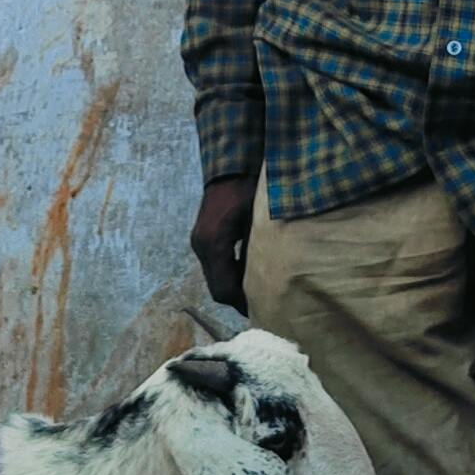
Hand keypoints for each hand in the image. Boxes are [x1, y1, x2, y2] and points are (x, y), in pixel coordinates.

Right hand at [191, 173, 254, 313]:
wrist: (230, 164)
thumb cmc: (248, 189)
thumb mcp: (260, 220)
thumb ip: (262, 250)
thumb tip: (274, 280)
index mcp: (214, 244)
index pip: (224, 289)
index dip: (243, 304)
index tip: (266, 310)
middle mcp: (202, 246)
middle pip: (218, 287)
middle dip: (240, 299)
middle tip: (266, 306)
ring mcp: (200, 242)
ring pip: (216, 278)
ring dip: (235, 287)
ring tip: (260, 292)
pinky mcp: (204, 238)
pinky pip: (216, 265)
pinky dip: (231, 274)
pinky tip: (250, 273)